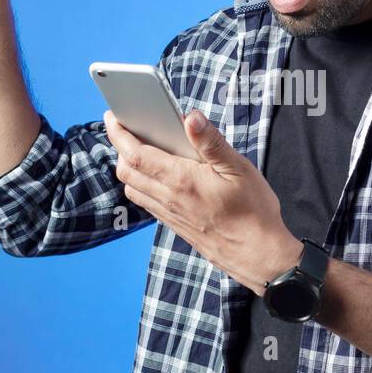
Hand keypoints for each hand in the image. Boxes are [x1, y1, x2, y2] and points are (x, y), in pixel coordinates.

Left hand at [103, 107, 301, 293]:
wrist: (258, 255)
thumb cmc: (253, 211)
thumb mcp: (239, 169)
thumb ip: (211, 142)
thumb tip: (190, 117)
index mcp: (181, 180)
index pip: (135, 154)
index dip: (119, 133)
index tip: (113, 116)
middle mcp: (169, 198)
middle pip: (126, 171)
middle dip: (119, 147)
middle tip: (126, 128)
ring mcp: (170, 214)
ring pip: (132, 189)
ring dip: (128, 168)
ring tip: (139, 149)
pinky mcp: (175, 225)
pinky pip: (146, 203)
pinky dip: (140, 185)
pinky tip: (156, 176)